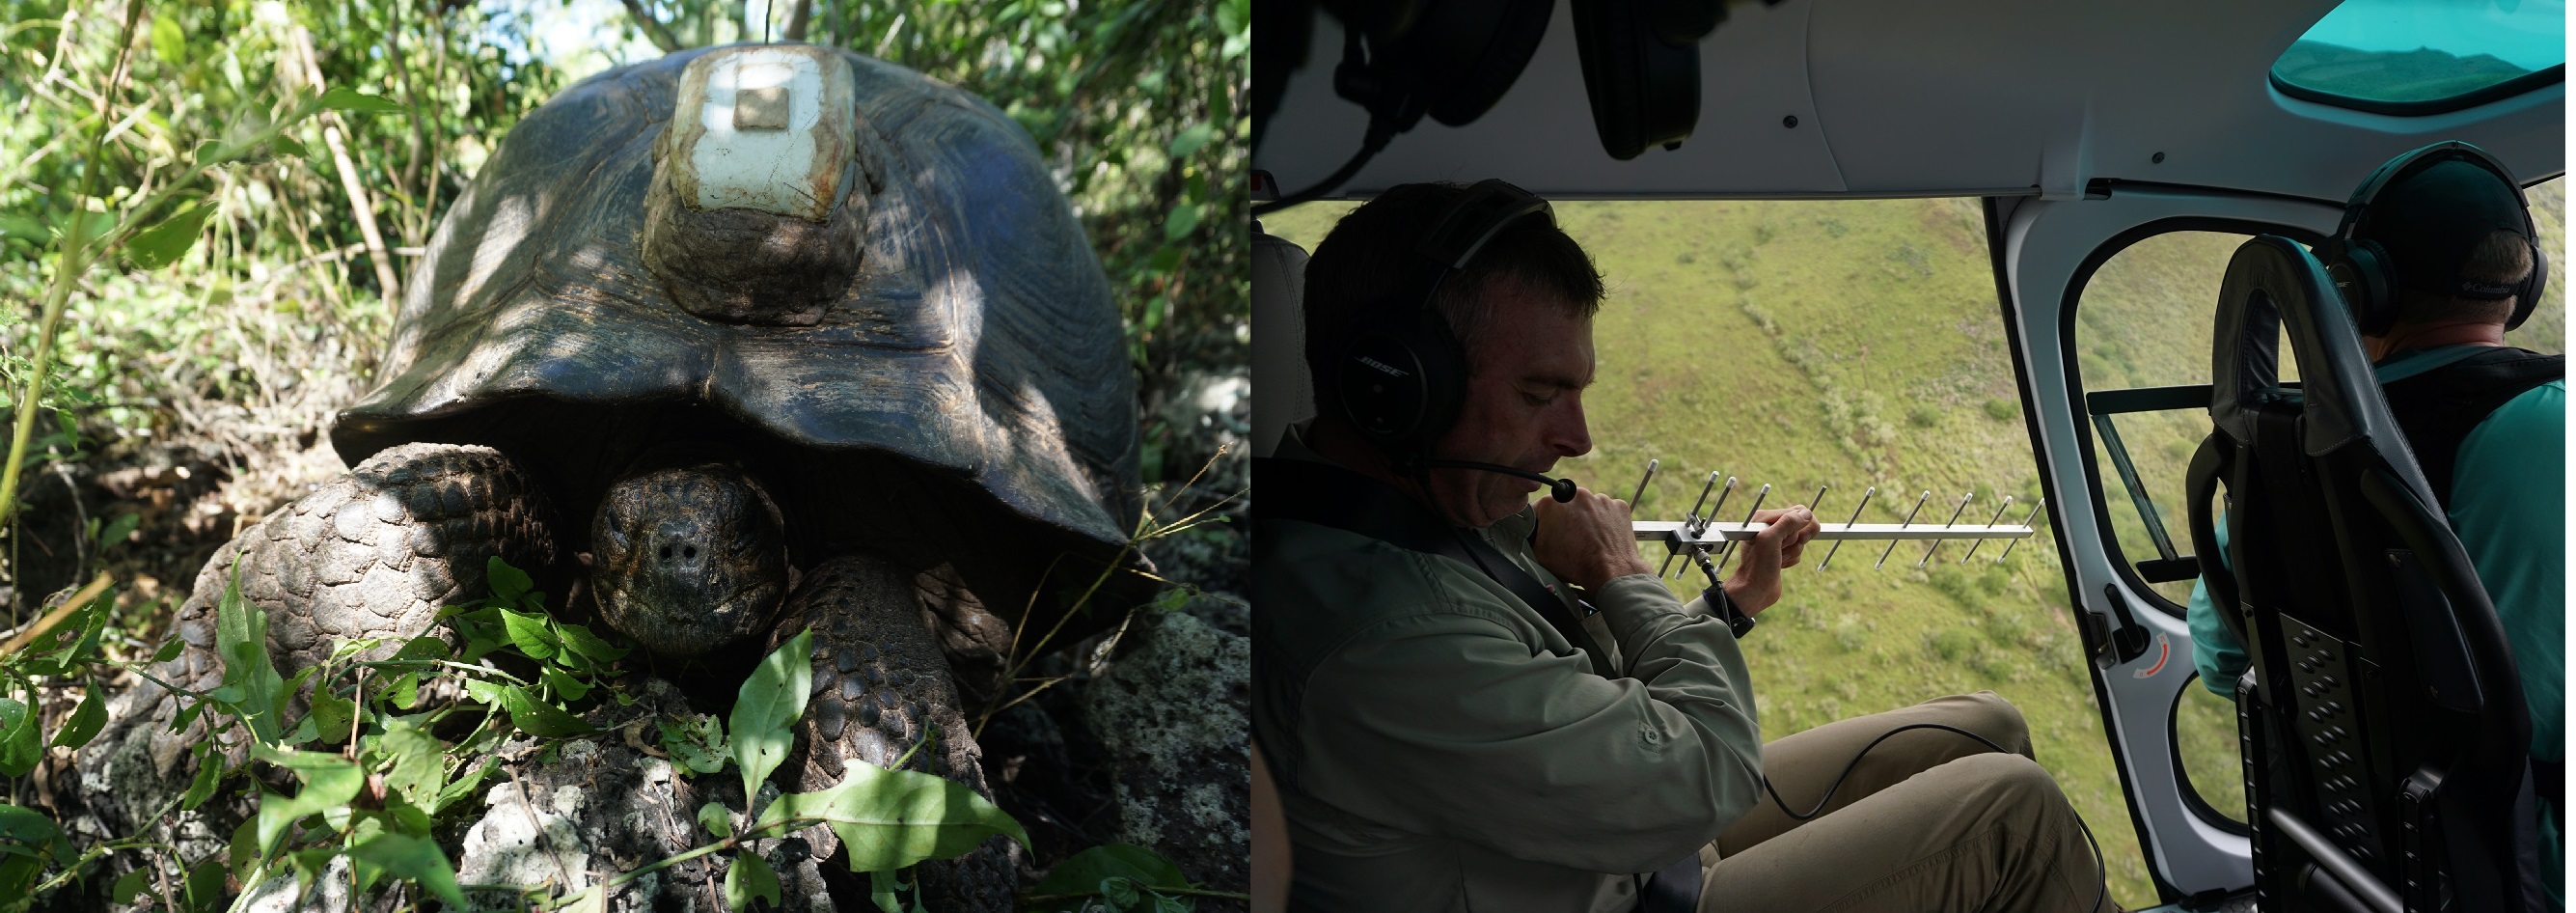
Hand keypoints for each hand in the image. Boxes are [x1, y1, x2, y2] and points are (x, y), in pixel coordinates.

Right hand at [1532, 486, 1652, 590]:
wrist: (1610, 573)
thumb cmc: (1576, 564)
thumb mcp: (1539, 553)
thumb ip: (1530, 535)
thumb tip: (1528, 532)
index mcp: (1553, 502)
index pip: (1540, 510)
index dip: (1541, 525)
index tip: (1547, 535)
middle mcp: (1577, 494)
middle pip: (1565, 507)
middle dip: (1565, 521)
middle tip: (1568, 540)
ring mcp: (1600, 499)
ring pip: (1588, 508)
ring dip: (1586, 520)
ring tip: (1588, 541)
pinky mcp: (1619, 506)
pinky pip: (1608, 512)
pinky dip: (1605, 522)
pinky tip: (1602, 538)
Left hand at [1723, 505, 1819, 614]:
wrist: (1755, 590)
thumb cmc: (1758, 565)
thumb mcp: (1771, 540)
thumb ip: (1788, 523)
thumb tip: (1807, 513)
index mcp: (1765, 517)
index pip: (1797, 511)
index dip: (1798, 527)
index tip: (1787, 540)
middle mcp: (1770, 526)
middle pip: (1802, 525)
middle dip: (1796, 540)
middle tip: (1781, 549)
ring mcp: (1777, 540)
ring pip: (1801, 540)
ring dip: (1792, 552)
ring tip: (1778, 559)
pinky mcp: (1782, 552)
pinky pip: (1799, 551)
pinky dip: (1792, 559)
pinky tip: (1779, 565)